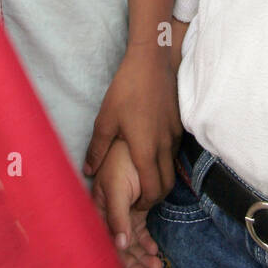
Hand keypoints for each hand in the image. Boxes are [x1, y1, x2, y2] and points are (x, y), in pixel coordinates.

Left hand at [84, 46, 181, 208]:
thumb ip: (97, 149)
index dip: (145, 204)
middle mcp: (165, 147)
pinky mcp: (179, 125)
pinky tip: (151, 152)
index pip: (153, 190)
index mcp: (146, 150)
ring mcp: (175, 135)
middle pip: (167, 185)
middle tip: (140, 197)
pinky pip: (174, 152)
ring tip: (143, 177)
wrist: (153, 62)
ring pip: (172, 168)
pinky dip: (165, 161)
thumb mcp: (105, 119)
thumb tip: (88, 171)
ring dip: (161, 178)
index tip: (134, 205)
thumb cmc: (127, 90)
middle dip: (155, 196)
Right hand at [92, 139, 163, 267]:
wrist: (139, 136)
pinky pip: (140, 231)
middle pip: (118, 248)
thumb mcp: (117, 187)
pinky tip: (154, 252)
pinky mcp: (136, 207)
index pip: (100, 245)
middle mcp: (108, 214)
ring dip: (142, 258)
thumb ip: (117, 216)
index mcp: (98, 211)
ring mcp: (123, 211)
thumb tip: (118, 246)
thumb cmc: (122, 159)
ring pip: (131, 243)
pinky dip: (146, 243)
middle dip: (132, 267)